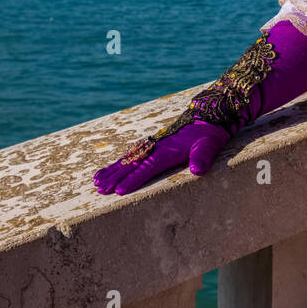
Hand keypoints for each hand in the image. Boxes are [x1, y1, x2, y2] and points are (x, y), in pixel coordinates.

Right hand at [93, 119, 229, 194]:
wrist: (207, 117)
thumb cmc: (209, 134)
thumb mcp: (210, 145)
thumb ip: (203, 157)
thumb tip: (198, 170)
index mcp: (168, 151)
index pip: (147, 168)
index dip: (133, 179)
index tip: (119, 190)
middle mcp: (156, 148)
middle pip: (132, 164)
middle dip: (115, 177)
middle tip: (100, 189)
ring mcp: (153, 146)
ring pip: (128, 160)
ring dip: (112, 170)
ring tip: (96, 181)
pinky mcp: (153, 145)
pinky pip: (132, 155)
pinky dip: (119, 162)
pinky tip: (110, 168)